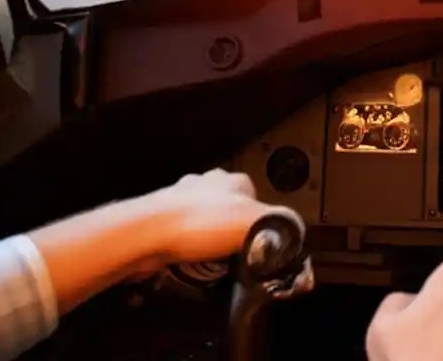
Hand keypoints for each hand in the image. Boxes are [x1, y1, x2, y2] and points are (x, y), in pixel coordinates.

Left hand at [136, 168, 300, 268]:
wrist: (148, 234)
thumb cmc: (202, 224)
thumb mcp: (256, 223)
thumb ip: (281, 224)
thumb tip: (295, 232)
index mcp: (232, 180)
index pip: (257, 199)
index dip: (259, 224)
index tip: (256, 244)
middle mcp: (206, 183)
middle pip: (229, 210)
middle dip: (231, 231)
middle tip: (233, 255)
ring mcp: (179, 198)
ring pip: (203, 222)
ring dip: (207, 240)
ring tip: (209, 261)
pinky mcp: (160, 217)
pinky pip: (181, 234)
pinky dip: (186, 248)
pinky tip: (187, 261)